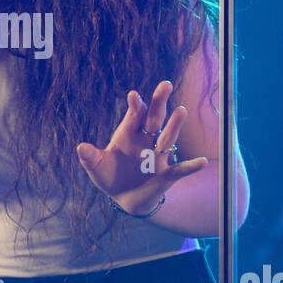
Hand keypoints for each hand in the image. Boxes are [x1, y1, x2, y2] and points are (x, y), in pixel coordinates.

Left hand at [75, 80, 209, 216]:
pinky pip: (180, 169)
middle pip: (155, 118)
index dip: (135, 106)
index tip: (133, 96)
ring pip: (168, 137)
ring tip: (181, 110)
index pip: (134, 116)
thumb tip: (81, 148)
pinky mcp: (166, 174)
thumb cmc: (111, 177)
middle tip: (165, 84)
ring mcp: (158, 156)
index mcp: (128, 134)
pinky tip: (202, 161)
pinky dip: (191, 166)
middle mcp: (146, 140)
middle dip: (159, 102)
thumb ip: (90, 158)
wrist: (125, 198)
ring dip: (174, 125)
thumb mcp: (97, 168)